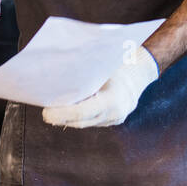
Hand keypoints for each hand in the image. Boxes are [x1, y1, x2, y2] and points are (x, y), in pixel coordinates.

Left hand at [42, 49, 158, 127]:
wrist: (141, 69)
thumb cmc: (118, 62)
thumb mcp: (100, 65)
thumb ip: (82, 76)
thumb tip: (55, 79)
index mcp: (112, 99)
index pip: (81, 112)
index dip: (61, 114)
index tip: (46, 113)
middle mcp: (115, 113)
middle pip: (80, 121)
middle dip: (61, 118)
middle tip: (45, 112)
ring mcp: (115, 119)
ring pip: (84, 123)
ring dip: (68, 118)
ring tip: (53, 111)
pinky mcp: (113, 121)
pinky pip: (91, 121)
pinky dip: (78, 116)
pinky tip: (67, 111)